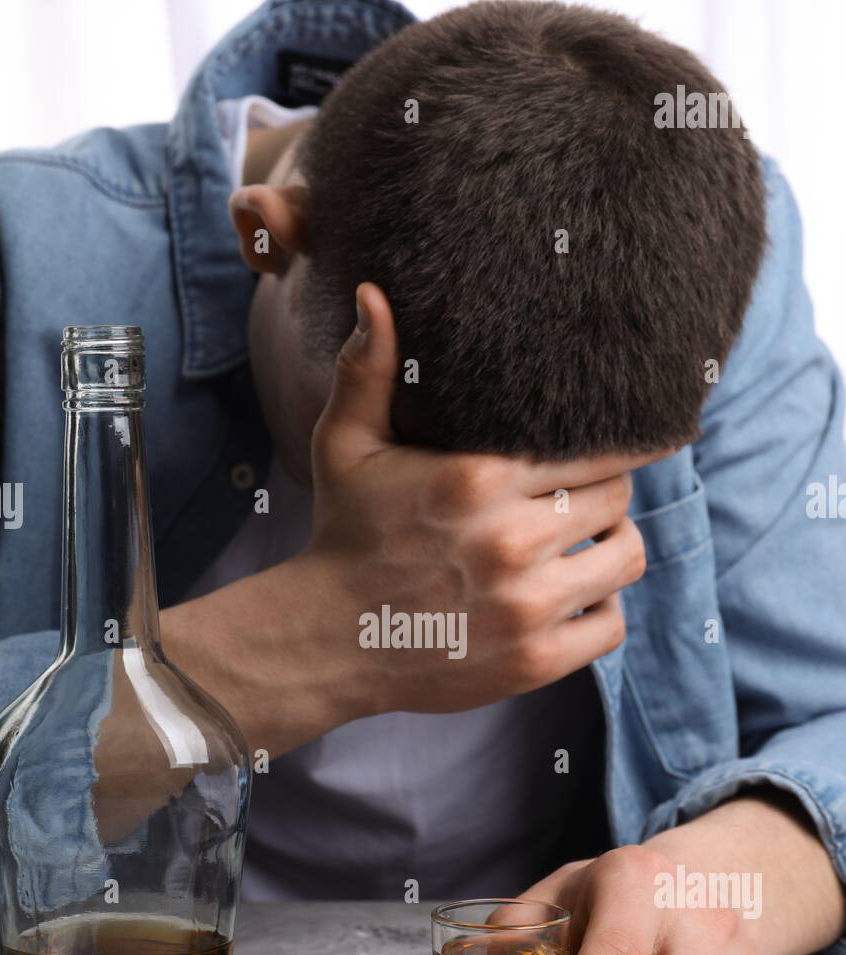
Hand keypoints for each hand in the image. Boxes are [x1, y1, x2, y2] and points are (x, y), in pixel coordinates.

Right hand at [163, 280, 655, 756]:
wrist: (326, 639)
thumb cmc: (345, 534)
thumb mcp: (346, 446)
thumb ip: (369, 369)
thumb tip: (372, 293)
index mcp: (477, 477)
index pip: (597, 448)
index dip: (616, 445)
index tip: (627, 442)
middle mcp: (511, 540)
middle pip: (617, 497)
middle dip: (604, 493)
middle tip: (582, 496)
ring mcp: (526, 606)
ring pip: (626, 557)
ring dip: (614, 547)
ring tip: (589, 542)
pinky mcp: (534, 661)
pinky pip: (613, 625)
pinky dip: (604, 609)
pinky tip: (577, 596)